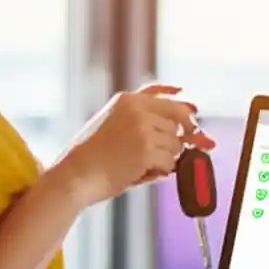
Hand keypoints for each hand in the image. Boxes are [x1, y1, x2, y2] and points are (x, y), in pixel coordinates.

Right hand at [54, 84, 215, 206]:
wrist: (74, 176)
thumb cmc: (90, 158)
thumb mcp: (110, 125)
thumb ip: (140, 121)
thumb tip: (184, 128)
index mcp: (126, 100)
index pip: (160, 92)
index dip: (180, 103)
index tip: (194, 111)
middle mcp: (137, 109)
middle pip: (177, 120)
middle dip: (177, 139)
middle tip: (167, 153)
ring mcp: (143, 128)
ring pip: (176, 144)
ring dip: (165, 158)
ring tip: (139, 166)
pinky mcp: (147, 150)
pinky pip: (170, 162)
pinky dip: (160, 172)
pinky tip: (139, 174)